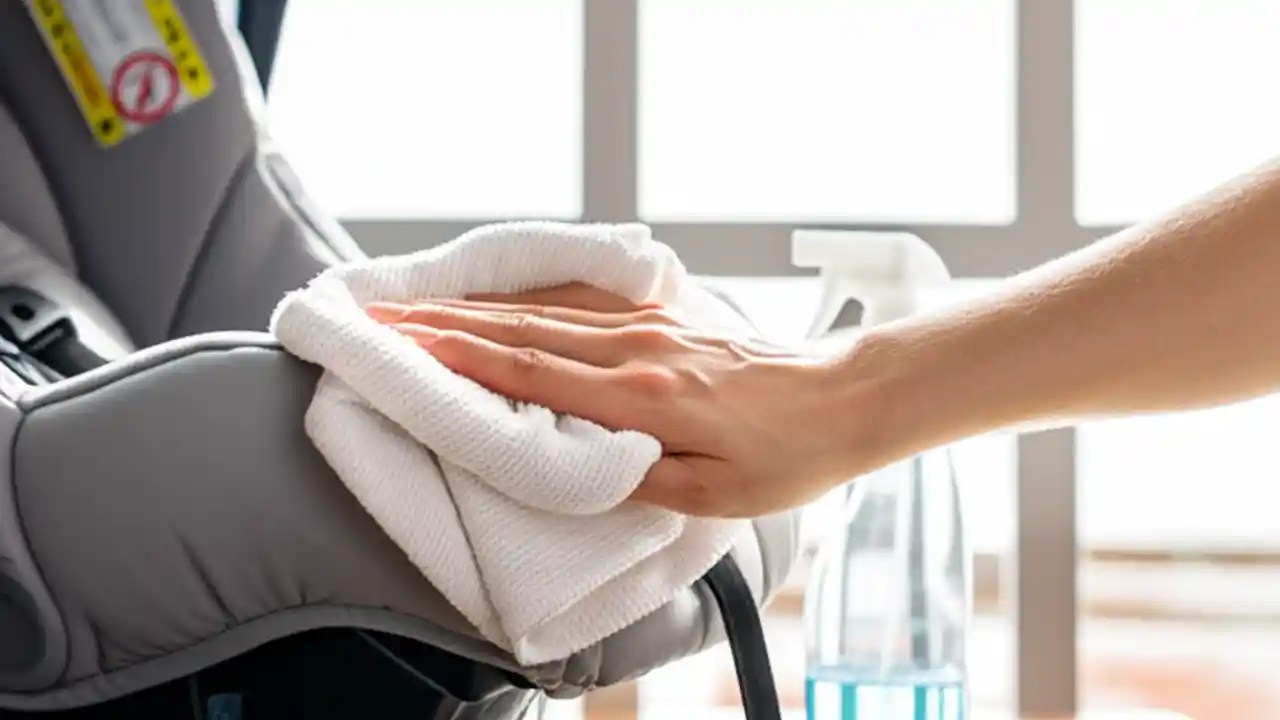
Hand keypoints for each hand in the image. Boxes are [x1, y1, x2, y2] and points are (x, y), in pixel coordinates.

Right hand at [366, 283, 876, 517]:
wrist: (842, 398)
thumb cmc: (784, 455)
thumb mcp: (714, 495)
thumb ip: (637, 477)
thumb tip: (571, 461)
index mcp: (643, 397)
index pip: (528, 373)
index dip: (458, 358)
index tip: (400, 344)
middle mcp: (635, 349)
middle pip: (519, 331)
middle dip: (442, 323)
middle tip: (379, 315)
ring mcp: (648, 325)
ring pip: (542, 311)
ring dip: (473, 306)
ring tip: (416, 302)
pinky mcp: (661, 316)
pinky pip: (578, 300)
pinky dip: (527, 297)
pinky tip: (498, 295)